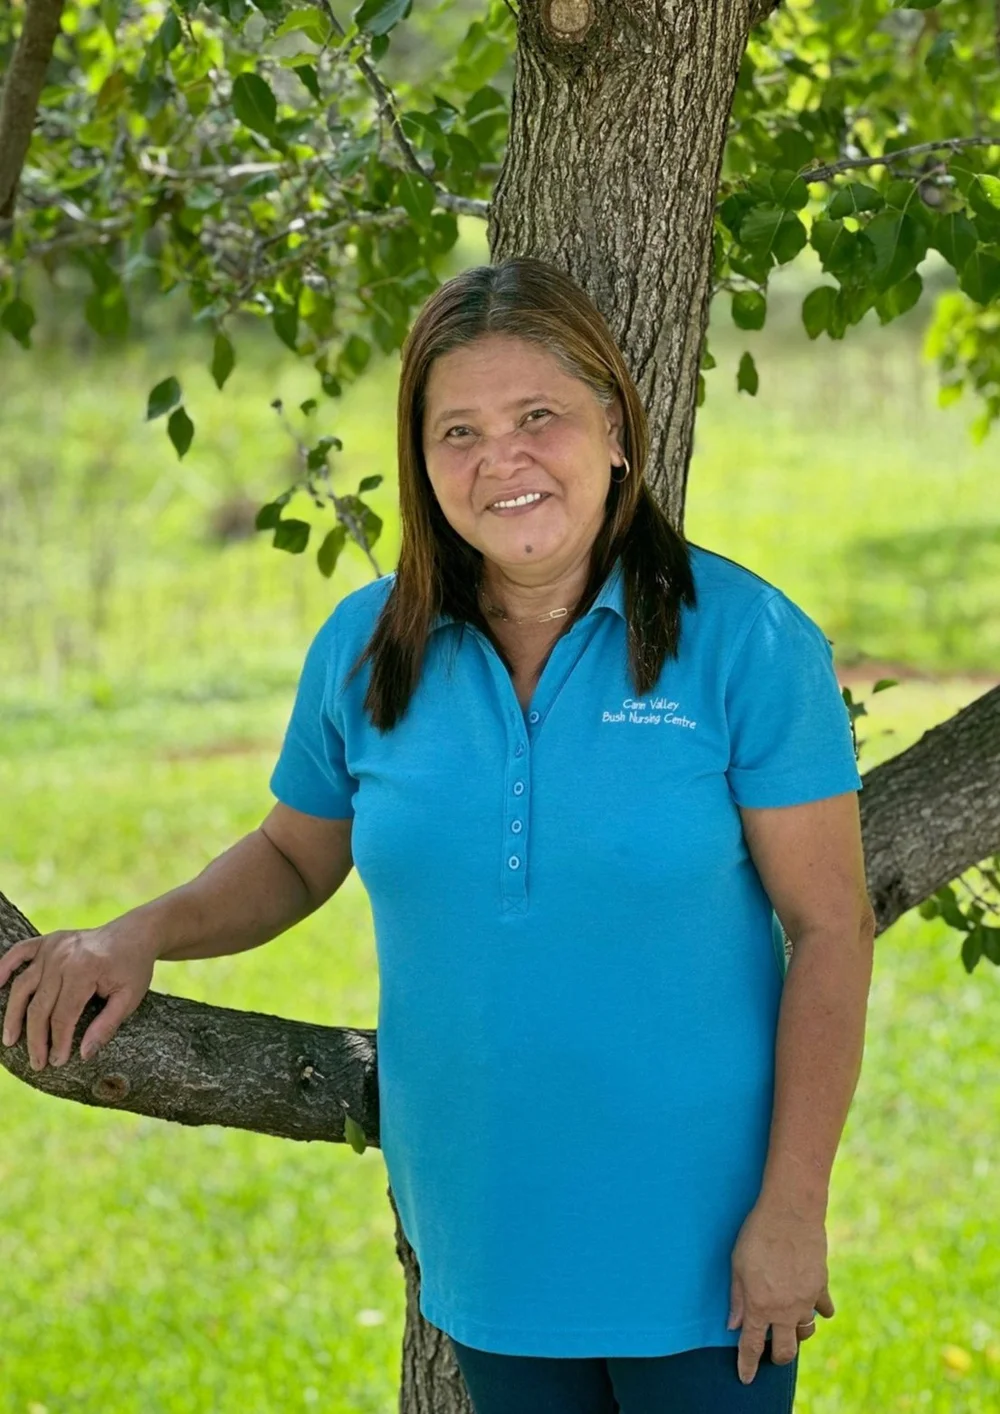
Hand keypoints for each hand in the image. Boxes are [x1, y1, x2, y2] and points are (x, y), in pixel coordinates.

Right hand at [0, 921, 157, 1069]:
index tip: (56, 1062)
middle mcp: (63, 957)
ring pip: (23, 986)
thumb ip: (106, 1026)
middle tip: (37, 1062)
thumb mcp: (129, 998)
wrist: (136, 933)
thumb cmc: (133, 967)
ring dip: (13, 1015)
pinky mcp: (47, 939)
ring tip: (10, 1040)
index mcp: (84, 970)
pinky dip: (3, 967)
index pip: (62, 1016)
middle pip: (39, 1006)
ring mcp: (53, 946)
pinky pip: (19, 952)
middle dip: (35, 1038)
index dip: (57, 1042)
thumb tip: (83, 1055)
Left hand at [727, 1198, 834, 1383]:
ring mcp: (806, 1300)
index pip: (752, 1346)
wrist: (790, 1212)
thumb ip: (737, 1298)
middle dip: (778, 1357)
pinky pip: (823, 1308)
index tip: (746, 1377)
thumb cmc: (756, 1234)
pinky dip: (819, 1310)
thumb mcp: (736, 1264)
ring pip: (805, 1332)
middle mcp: (784, 1310)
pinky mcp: (821, 1286)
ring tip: (788, 1324)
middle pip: (785, 1351)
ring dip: (797, 1333)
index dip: (748, 1364)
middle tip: (771, 1351)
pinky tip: (812, 1304)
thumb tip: (733, 1325)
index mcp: (759, 1306)